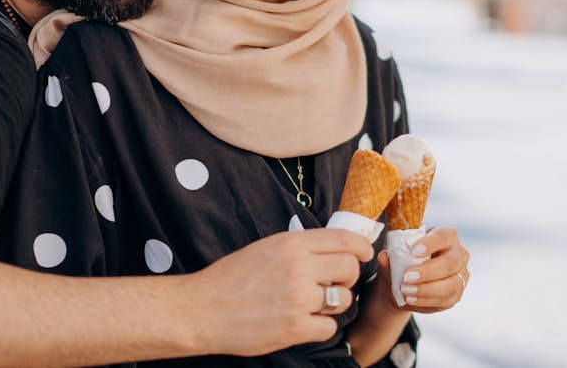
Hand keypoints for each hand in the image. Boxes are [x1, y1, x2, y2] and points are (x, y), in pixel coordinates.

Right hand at [189, 229, 372, 356]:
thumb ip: (299, 247)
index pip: (345, 240)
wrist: (203, 309)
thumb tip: (333, 248)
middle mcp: (298, 267)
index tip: (364, 254)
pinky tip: (303, 322)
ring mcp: (298, 298)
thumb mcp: (265, 248)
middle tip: (332, 284)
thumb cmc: (231, 279)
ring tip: (313, 305)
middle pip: (350, 269)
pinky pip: (329, 327)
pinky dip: (320, 327)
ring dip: (333, 305)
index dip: (362, 247)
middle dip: (347, 278)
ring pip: (344, 300)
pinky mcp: (295, 327)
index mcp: (291, 244)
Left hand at [381, 227, 468, 313]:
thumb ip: (390, 257)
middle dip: (428, 271)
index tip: (413, 251)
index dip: (430, 243)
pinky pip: (446, 300)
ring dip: (426, 290)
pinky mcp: (456, 294)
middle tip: (406, 277)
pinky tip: (411, 299)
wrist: (406, 283)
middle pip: (450, 263)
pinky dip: (426, 301)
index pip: (443, 236)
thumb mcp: (394, 257)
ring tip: (405, 291)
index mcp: (447, 236)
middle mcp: (459, 255)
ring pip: (451, 285)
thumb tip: (384, 257)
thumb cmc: (404, 261)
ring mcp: (461, 276)